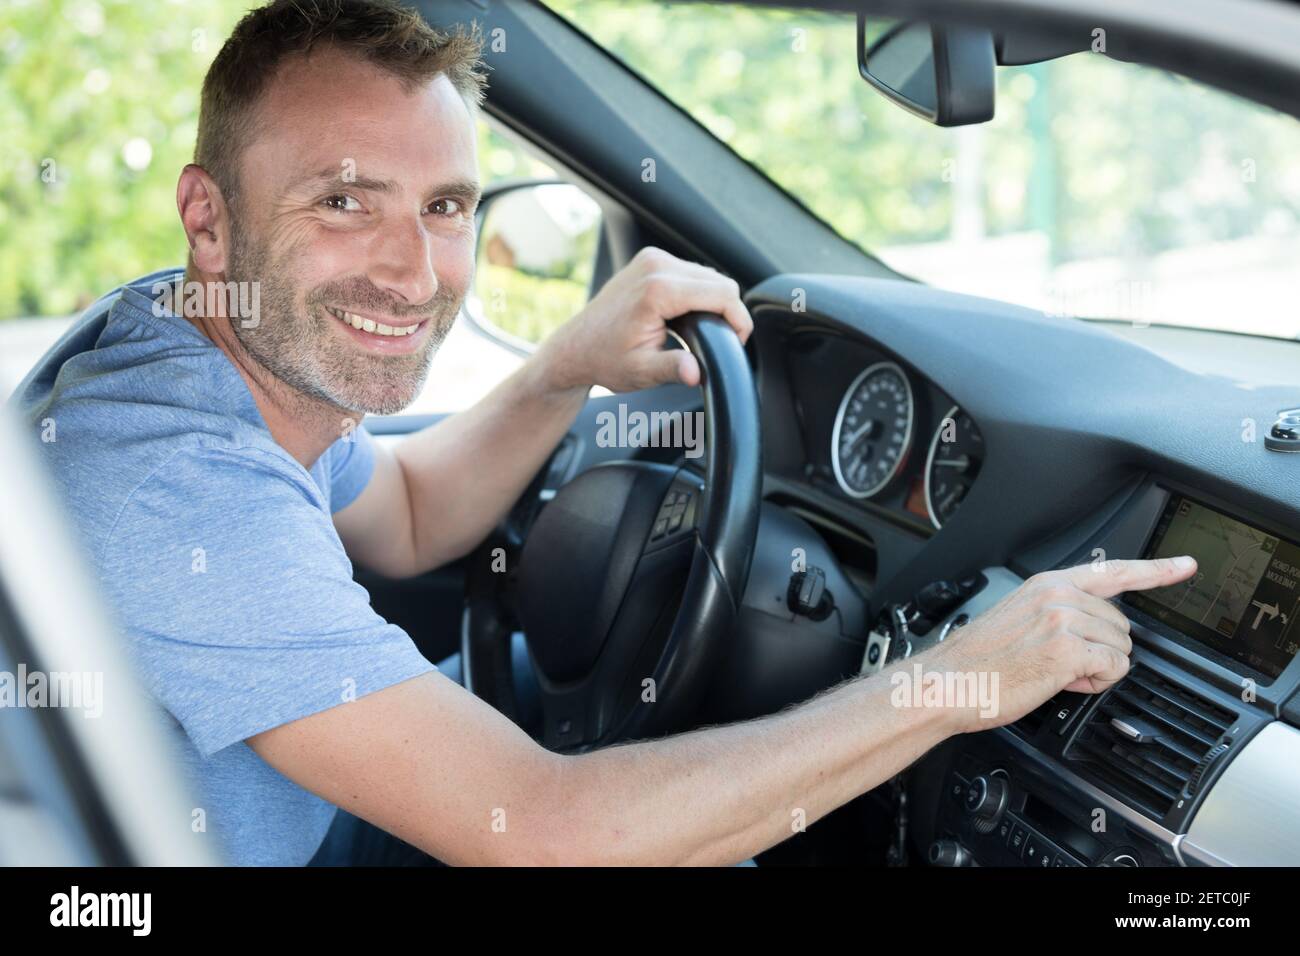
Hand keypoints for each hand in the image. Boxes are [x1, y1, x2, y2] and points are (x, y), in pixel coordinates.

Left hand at [536, 246, 752, 393]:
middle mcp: (656, 266)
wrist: (575, 348)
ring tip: (703, 332)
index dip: (739, 319)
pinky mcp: (650, 260)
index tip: (738, 342)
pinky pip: (691, 272)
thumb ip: (672, 369)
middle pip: (720, 281)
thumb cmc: (604, 360)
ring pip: (708, 275)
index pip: (722, 294)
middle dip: (728, 311)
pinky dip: (698, 293)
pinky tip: (687, 316)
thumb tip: (695, 373)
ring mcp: (652, 259)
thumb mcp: (642, 371)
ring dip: (714, 301)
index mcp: (657, 290)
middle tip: (721, 342)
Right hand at [925, 556, 1197, 732]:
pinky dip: (1097, 683)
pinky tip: (1065, 682)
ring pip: (1121, 648)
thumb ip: (1059, 615)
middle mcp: (1058, 595)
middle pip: (1122, 624)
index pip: (1113, 570)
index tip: (1185, 566)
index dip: (1157, 570)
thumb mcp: (1018, 619)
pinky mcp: (1068, 650)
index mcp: (1047, 584)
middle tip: (1059, 663)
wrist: (947, 683)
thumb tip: (1092, 635)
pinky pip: (1114, 668)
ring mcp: (1063, 621)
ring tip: (1054, 673)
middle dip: (1100, 649)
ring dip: (1097, 669)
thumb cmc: (976, 661)